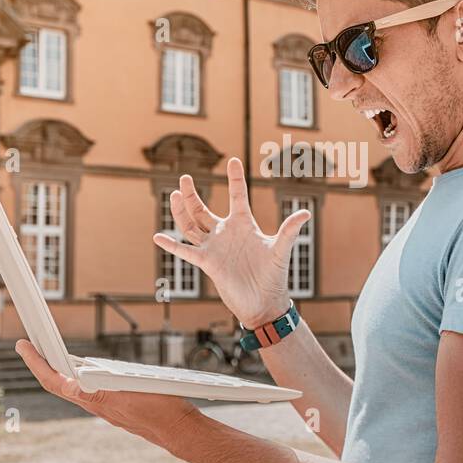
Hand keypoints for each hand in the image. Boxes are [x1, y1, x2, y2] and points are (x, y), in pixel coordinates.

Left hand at [15, 339, 198, 452]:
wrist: (178, 430)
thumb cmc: (158, 410)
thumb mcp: (127, 393)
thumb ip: (99, 389)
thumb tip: (74, 381)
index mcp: (93, 399)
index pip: (54, 381)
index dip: (35, 362)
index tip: (23, 345)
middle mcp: (94, 403)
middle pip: (59, 383)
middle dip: (42, 363)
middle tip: (30, 345)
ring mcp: (105, 406)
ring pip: (73, 386)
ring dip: (60, 370)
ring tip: (51, 354)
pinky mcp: (117, 405)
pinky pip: (90, 389)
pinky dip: (80, 376)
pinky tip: (85, 369)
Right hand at [152, 156, 309, 328]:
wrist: (263, 302)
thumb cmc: (274, 276)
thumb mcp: (281, 250)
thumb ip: (289, 230)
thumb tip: (306, 213)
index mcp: (243, 225)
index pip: (238, 196)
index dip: (235, 179)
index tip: (233, 160)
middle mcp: (226, 233)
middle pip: (203, 209)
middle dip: (192, 194)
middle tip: (184, 176)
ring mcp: (214, 247)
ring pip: (192, 225)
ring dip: (181, 211)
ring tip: (173, 194)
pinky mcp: (207, 262)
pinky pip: (185, 251)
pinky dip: (171, 244)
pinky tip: (157, 236)